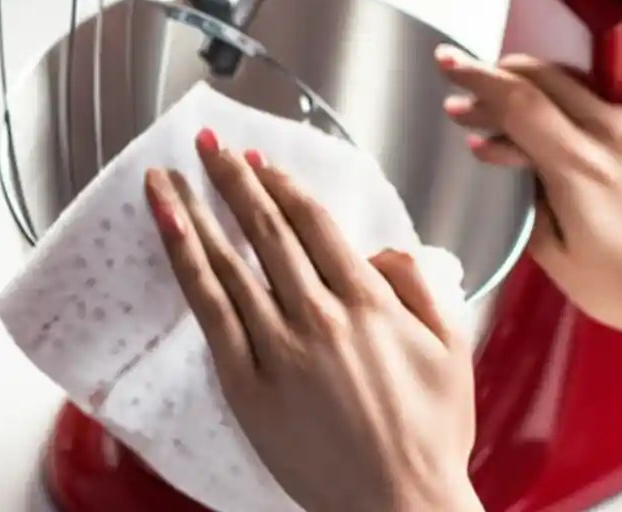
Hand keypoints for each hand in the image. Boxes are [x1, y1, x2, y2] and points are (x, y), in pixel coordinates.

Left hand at [144, 129, 481, 511]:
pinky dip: (188, 263)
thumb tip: (381, 250)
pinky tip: (171, 231)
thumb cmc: (431, 433)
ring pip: (231, 262)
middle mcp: (319, 315)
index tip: (260, 161)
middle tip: (208, 146)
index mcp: (369, 302)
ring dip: (198, 210)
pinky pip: (210, 311)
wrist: (399, 504)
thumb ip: (418, 285)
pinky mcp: (246, 384)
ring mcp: (278, 349)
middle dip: (233, 181)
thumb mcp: (452, 346)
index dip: (282, 185)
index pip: (314, 223)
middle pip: (267, 230)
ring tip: (170, 175)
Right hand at [436, 47, 621, 352]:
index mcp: (583, 170)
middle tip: (467, 90)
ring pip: (573, 85)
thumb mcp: (552, 250)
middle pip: (543, 76)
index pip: (520, 101)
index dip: (477, 78)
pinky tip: (560, 136)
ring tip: (507, 117)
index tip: (448, 63)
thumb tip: (492, 148)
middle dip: (497, 74)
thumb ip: (520, 191)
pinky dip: (573, 111)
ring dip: (533, 92)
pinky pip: (604, 101)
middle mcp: (617, 137)